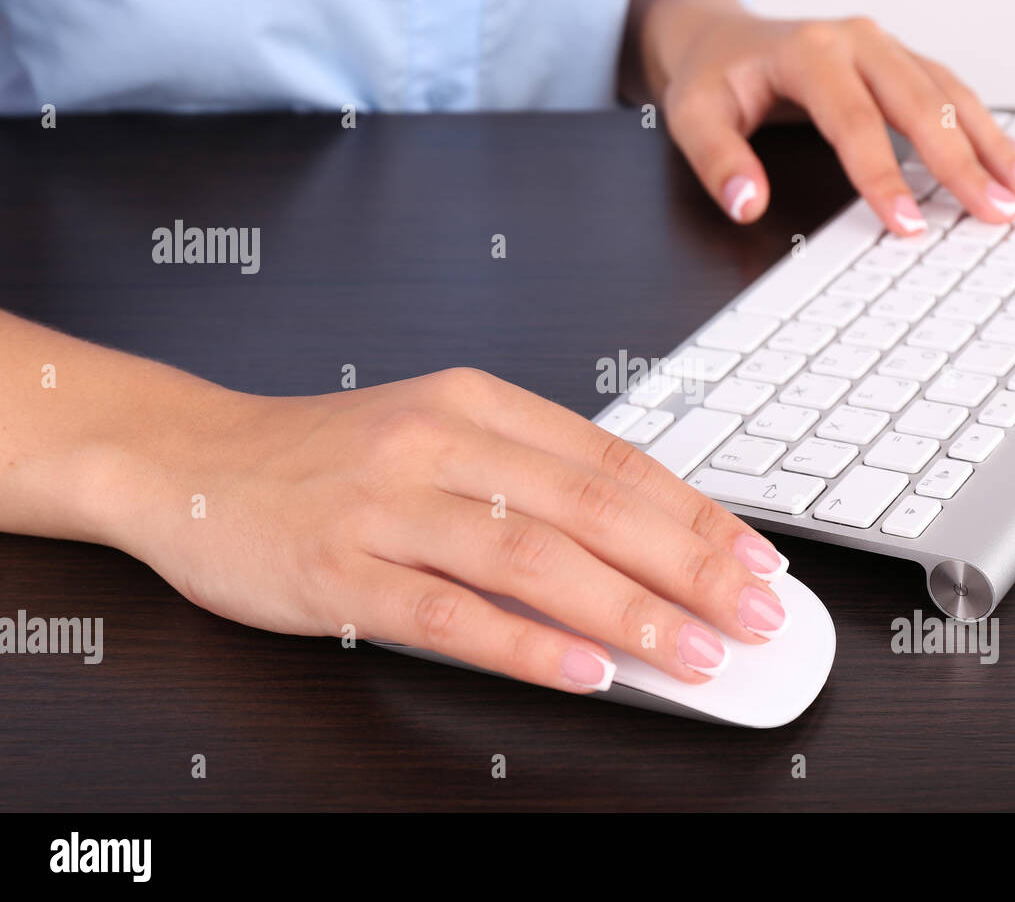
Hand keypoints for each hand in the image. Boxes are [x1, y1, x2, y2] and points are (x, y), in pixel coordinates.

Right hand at [103, 368, 789, 693]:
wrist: (191, 458)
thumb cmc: (328, 456)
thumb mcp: (435, 439)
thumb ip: (527, 485)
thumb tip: (636, 556)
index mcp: (478, 404)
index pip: (614, 460)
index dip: (696, 514)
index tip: (757, 559)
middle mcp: (440, 442)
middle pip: (592, 507)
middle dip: (690, 566)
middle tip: (758, 614)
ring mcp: (386, 506)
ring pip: (531, 558)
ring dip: (626, 612)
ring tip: (696, 655)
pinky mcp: (336, 570)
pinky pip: (446, 613)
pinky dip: (523, 645)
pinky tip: (583, 673)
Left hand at [630, 0, 1014, 230]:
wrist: (720, 37)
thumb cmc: (712, 79)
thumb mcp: (694, 117)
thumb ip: (718, 161)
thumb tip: (747, 203)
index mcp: (809, 52)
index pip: (854, 122)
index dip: (884, 177)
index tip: (909, 224)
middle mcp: (856, 41)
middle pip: (920, 103)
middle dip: (963, 162)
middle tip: (998, 210)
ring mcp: (884, 47)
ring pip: (948, 93)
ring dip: (990, 142)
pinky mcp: (899, 61)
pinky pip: (950, 92)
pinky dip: (983, 127)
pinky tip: (1012, 158)